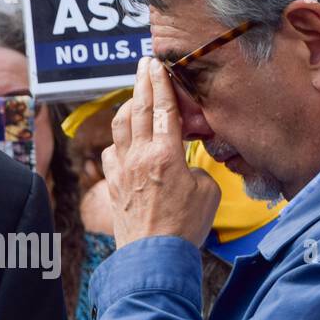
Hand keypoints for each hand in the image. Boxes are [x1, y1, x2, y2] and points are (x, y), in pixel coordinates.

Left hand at [101, 58, 220, 247]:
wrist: (153, 255)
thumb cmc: (185, 227)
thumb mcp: (208, 191)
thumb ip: (195, 168)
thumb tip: (183, 164)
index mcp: (165, 155)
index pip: (163, 110)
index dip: (161, 84)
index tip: (156, 65)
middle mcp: (138, 157)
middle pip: (138, 110)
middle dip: (142, 83)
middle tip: (143, 64)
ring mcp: (121, 169)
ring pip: (119, 126)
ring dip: (128, 106)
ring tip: (135, 95)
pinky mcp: (112, 183)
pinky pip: (111, 152)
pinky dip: (119, 140)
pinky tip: (125, 139)